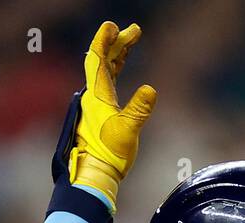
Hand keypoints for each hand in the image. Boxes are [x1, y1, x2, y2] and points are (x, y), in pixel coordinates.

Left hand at [70, 21, 156, 204]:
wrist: (95, 174)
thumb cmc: (109, 155)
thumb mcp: (128, 131)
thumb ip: (139, 110)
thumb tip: (150, 89)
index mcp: (97, 96)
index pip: (98, 60)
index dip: (104, 41)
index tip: (112, 26)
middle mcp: (93, 96)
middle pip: (103, 61)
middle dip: (117, 43)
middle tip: (134, 30)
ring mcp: (96, 104)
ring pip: (105, 71)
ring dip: (117, 54)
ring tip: (130, 41)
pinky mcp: (100, 113)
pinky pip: (107, 82)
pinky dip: (115, 69)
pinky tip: (121, 66)